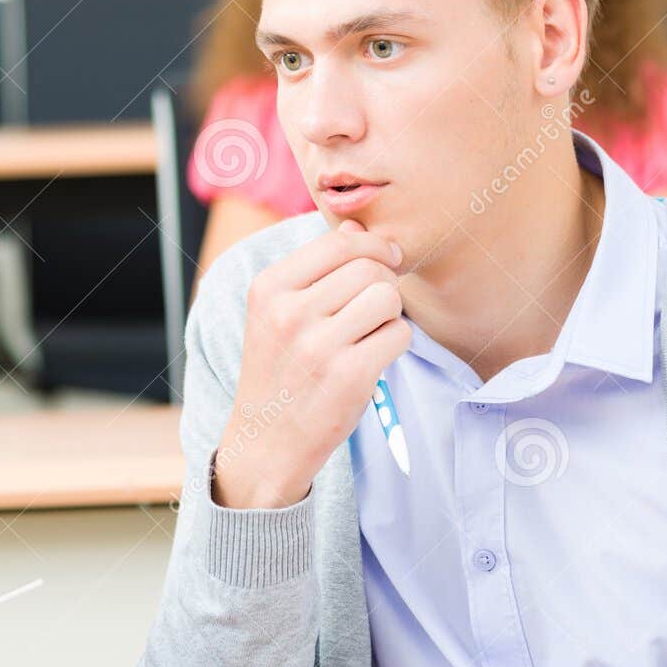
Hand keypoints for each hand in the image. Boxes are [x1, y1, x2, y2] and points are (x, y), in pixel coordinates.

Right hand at [212, 218, 410, 509]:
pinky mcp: (348, 375)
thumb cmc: (280, 372)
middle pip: (369, 267)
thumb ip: (315, 268)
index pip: (338, 242)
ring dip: (391, 313)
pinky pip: (399, 334)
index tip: (384, 259)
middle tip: (375, 306)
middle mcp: (289, 312)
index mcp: (268, 289)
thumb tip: (357, 226)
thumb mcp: (276, 314)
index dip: (371, 246)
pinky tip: (374, 357)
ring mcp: (318, 345)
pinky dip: (396, 344)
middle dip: (384, 282)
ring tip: (371, 332)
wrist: (266, 441)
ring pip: (388, 296)